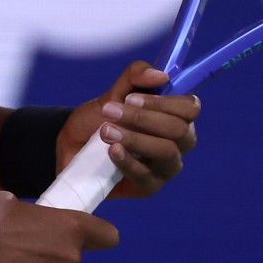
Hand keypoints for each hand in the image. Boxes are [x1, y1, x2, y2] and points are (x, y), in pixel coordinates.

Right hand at [0, 191, 118, 262]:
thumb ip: (33, 217)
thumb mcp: (13, 204)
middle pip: (70, 260)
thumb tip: (26, 224)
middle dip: (50, 257)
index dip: (96, 237)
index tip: (84, 239)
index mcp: (69, 227)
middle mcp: (70, 258)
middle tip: (19, 252)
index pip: (107, 237)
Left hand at [57, 61, 199, 198]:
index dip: (164, 102)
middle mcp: (178, 142)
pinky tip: (111, 151)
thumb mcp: (113, 92)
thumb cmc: (100, 118)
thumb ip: (135, 76)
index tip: (131, 98)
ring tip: (106, 131)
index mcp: (175, 116)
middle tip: (110, 111)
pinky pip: (146, 175)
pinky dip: (128, 161)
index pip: (190, 108)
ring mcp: (166, 167)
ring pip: (167, 152)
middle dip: (144, 119)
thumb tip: (161, 75)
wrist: (71, 146)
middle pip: (180, 130)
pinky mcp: (150, 186)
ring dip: (136, 138)